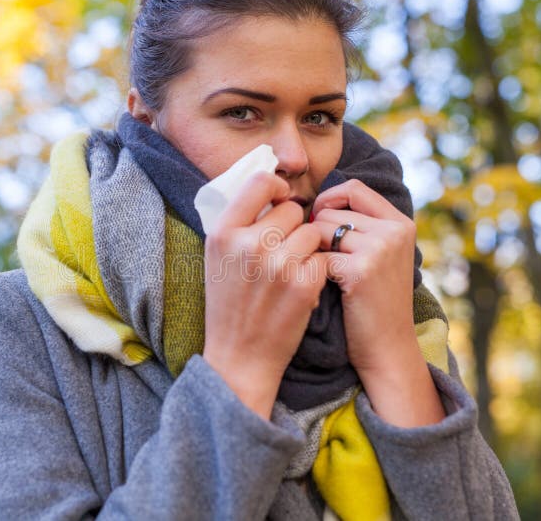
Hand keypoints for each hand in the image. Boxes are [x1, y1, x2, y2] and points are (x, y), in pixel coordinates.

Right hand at [203, 172, 329, 419]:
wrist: (239, 357)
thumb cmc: (229, 305)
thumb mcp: (217, 258)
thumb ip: (238, 223)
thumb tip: (269, 187)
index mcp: (223, 232)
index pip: (260, 182)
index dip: (277, 187)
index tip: (281, 199)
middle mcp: (249, 244)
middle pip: (292, 210)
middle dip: (294, 227)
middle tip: (284, 251)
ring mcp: (277, 264)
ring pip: (312, 233)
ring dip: (309, 249)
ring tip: (292, 271)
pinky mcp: (303, 285)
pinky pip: (323, 258)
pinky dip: (317, 271)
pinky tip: (301, 288)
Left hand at [310, 179, 444, 426]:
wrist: (386, 349)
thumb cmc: (373, 303)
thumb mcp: (379, 257)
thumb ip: (361, 226)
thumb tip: (315, 202)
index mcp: (400, 222)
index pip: (354, 188)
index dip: (327, 199)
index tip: (315, 219)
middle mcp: (394, 230)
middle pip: (332, 210)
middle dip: (315, 233)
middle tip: (318, 260)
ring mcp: (380, 248)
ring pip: (320, 230)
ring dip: (311, 251)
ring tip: (321, 275)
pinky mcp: (361, 269)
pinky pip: (317, 255)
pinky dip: (311, 271)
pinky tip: (319, 288)